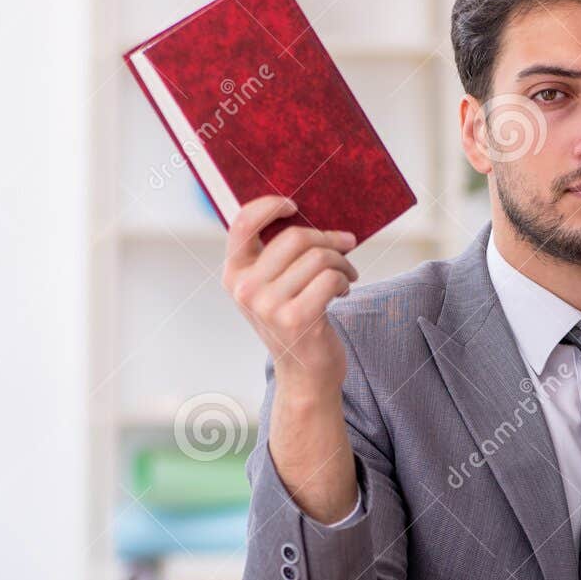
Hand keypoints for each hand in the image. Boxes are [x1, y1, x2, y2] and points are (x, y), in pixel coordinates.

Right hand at [222, 196, 357, 396]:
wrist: (305, 373)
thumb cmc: (294, 322)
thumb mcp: (272, 288)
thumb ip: (275, 254)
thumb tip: (306, 212)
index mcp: (234, 274)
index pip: (243, 223)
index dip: (270, 205)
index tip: (295, 206)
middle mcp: (245, 289)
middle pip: (295, 237)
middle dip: (328, 238)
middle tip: (345, 245)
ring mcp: (268, 305)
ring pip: (318, 257)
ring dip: (342, 262)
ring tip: (346, 274)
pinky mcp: (296, 318)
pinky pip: (331, 277)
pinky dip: (345, 279)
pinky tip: (343, 290)